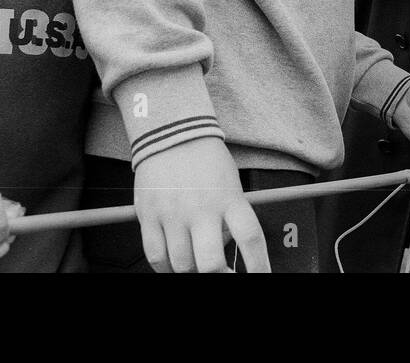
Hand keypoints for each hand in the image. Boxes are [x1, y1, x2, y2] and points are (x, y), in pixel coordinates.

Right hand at [133, 138, 268, 272]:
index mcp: (229, 198)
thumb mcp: (231, 183)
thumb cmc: (206, 160)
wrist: (171, 133)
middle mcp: (202, 209)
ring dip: (191, 271)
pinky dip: (165, 268)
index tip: (260, 276)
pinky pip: (156, 256)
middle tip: (221, 273)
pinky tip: (173, 263)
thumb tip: (227, 250)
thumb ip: (231, 216)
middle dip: (219, 276)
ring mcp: (173, 214)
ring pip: (182, 265)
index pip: (251, 239)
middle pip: (211, 263)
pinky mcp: (149, 216)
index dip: (259, 265)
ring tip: (195, 262)